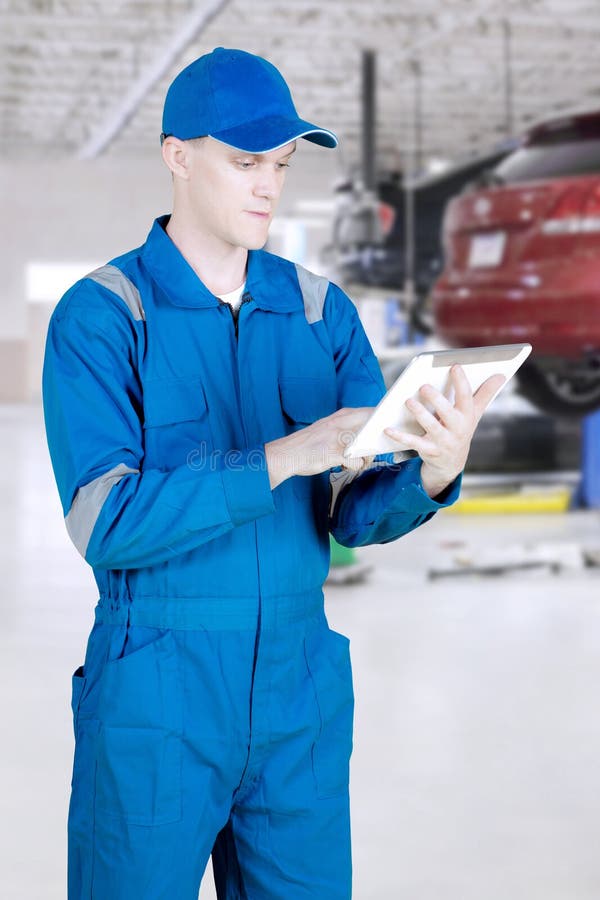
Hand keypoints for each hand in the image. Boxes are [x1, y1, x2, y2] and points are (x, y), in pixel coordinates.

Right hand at [265, 407, 375, 488]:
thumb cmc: (306, 445)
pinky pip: (357, 462)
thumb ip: (344, 428)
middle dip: (375, 443)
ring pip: (367, 448)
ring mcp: (338, 438)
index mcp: (339, 416)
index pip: (369, 413)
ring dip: (365, 458)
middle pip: (372, 430)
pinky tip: (345, 466)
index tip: (378, 434)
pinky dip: (354, 467)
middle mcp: (340, 424)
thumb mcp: (326, 428)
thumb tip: (362, 436)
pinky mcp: (335, 454)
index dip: (379, 424)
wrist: (285, 454)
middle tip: (369, 452)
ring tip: (356, 461)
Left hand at [383, 365, 505, 498]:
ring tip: (408, 401)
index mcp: (467, 416)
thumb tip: (502, 374)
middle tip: (424, 386)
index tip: (455, 365)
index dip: (462, 382)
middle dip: (437, 400)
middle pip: (448, 413)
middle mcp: (457, 429)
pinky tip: (388, 428)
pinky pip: (414, 443)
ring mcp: (444, 441)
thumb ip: (485, 394)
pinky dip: (400, 436)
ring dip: (420, 414)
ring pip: (431, 427)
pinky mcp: (429, 451)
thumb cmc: (460, 429)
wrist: (451, 463)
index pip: (466, 397)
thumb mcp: (474, 413)